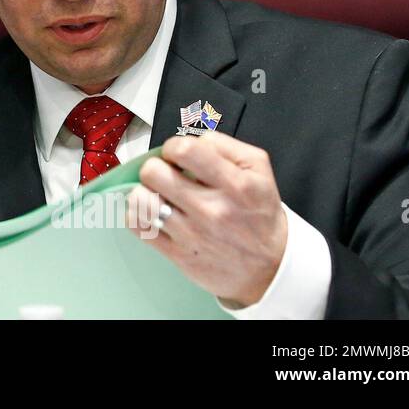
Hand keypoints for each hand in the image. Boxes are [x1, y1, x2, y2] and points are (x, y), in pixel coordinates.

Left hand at [126, 131, 286, 305]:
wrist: (270, 268)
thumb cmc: (259, 214)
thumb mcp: (259, 170)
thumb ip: (224, 145)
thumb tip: (192, 140)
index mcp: (235, 185)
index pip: (184, 150)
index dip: (173, 147)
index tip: (177, 155)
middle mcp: (212, 210)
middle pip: (154, 173)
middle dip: (156, 168)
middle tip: (166, 175)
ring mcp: (193, 234)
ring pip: (142, 200)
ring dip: (145, 192)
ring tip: (158, 194)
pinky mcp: (179, 255)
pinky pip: (138, 227)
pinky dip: (137, 215)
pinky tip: (150, 211)